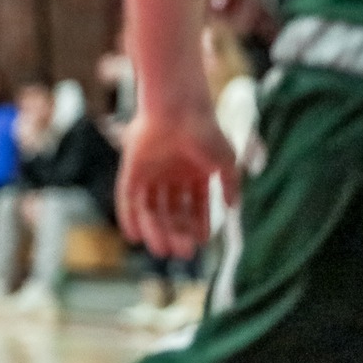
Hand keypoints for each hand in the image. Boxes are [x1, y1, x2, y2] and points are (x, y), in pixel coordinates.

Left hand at [117, 105, 239, 260]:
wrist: (178, 110)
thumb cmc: (205, 132)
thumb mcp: (226, 162)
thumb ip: (232, 185)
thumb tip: (234, 208)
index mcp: (193, 172)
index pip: (195, 205)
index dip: (198, 223)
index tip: (202, 242)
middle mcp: (171, 174)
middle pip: (172, 211)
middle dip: (178, 232)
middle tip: (183, 253)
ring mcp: (150, 172)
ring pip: (151, 208)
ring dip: (156, 230)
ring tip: (163, 249)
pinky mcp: (131, 170)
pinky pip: (128, 199)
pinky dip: (130, 218)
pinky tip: (135, 236)